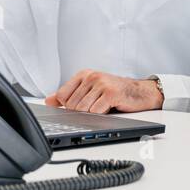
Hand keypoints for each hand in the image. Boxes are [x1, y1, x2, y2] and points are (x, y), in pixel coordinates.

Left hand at [47, 71, 162, 113]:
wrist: (141, 92)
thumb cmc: (116, 92)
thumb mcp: (90, 90)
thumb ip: (69, 95)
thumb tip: (48, 101)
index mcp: (84, 74)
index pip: (62, 96)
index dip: (69, 106)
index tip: (81, 105)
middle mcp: (92, 76)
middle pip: (71, 106)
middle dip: (82, 112)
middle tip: (97, 106)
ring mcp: (101, 84)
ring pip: (82, 110)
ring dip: (93, 114)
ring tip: (103, 106)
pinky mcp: (111, 93)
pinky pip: (95, 112)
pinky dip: (102, 114)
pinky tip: (110, 107)